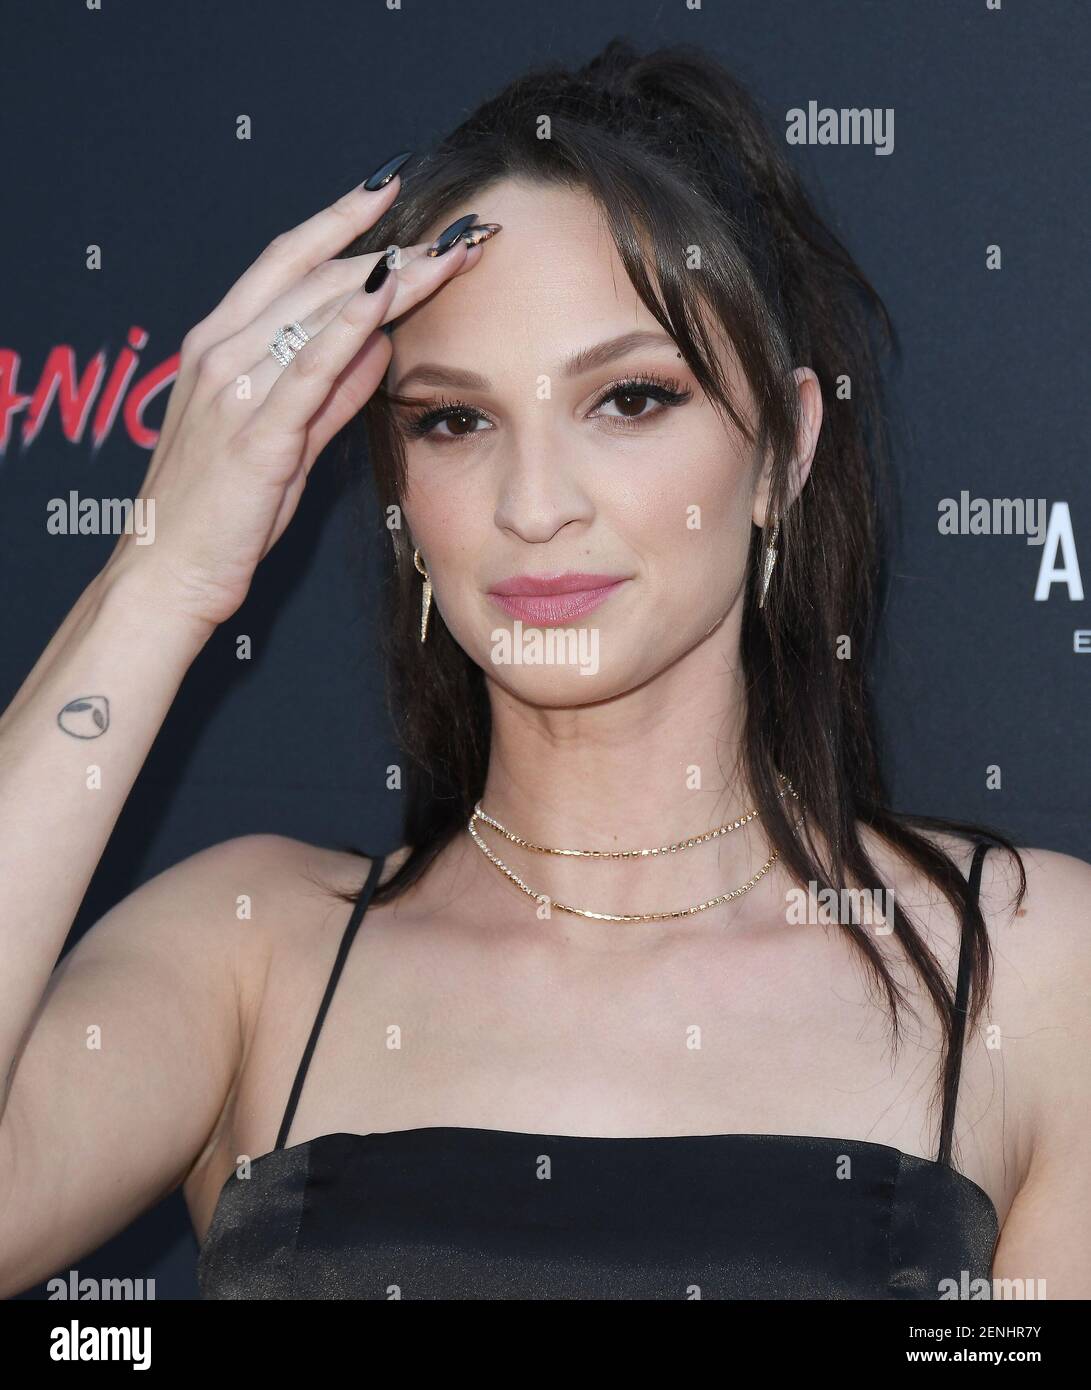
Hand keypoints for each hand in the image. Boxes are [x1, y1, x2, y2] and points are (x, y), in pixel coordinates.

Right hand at [103, 175, 488, 632]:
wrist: (169, 569)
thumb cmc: (223, 511)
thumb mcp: (285, 439)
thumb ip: (331, 391)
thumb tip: (380, 344)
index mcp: (220, 344)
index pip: (286, 261)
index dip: (339, 220)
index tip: (389, 189)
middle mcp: (223, 351)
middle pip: (316, 278)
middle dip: (391, 248)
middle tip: (455, 232)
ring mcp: (235, 389)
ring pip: (319, 311)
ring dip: (393, 278)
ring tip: (448, 254)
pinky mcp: (256, 435)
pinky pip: (309, 368)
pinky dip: (350, 327)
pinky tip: (388, 296)